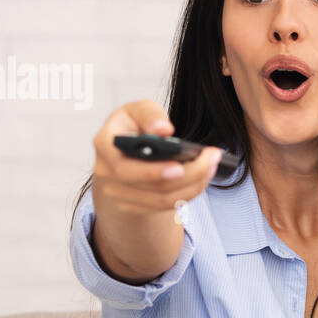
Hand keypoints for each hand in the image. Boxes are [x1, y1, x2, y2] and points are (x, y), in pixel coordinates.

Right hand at [92, 99, 223, 216]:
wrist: (123, 154)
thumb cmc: (132, 127)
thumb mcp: (138, 110)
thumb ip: (150, 114)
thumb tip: (164, 130)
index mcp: (105, 144)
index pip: (123, 165)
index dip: (152, 171)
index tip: (179, 166)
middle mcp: (106, 172)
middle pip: (151, 186)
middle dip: (187, 176)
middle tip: (210, 162)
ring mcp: (118, 193)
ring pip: (163, 199)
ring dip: (194, 183)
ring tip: (212, 164)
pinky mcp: (132, 206)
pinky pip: (166, 206)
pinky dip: (189, 192)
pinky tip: (203, 177)